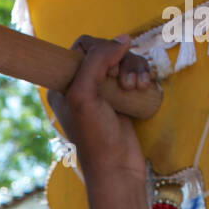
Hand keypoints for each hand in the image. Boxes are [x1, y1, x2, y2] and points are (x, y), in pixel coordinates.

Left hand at [49, 35, 150, 184]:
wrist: (117, 169)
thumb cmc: (95, 137)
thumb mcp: (85, 94)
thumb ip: (97, 60)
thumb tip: (122, 39)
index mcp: (63, 84)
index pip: (82, 46)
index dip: (100, 49)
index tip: (108, 70)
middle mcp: (82, 85)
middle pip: (106, 51)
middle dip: (121, 61)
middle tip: (124, 83)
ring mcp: (103, 91)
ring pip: (123, 60)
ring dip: (134, 68)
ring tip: (137, 87)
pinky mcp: (122, 98)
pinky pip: (135, 72)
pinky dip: (142, 75)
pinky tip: (145, 86)